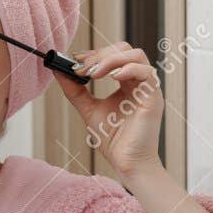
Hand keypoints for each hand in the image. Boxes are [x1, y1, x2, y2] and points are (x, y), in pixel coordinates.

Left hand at [52, 41, 164, 178]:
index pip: (113, 55)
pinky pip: (146, 72)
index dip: (94, 53)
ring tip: (95, 74)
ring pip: (136, 55)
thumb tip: (58, 70)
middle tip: (83, 68)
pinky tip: (112, 78)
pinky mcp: (153, 98)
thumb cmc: (114, 141)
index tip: (75, 60)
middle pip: (124, 50)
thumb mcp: (88, 109)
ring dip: (111, 59)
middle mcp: (138, 83)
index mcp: (126, 84)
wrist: (127, 163)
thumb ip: (75, 90)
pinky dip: (127, 69)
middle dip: (100, 54)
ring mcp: (147, 89)